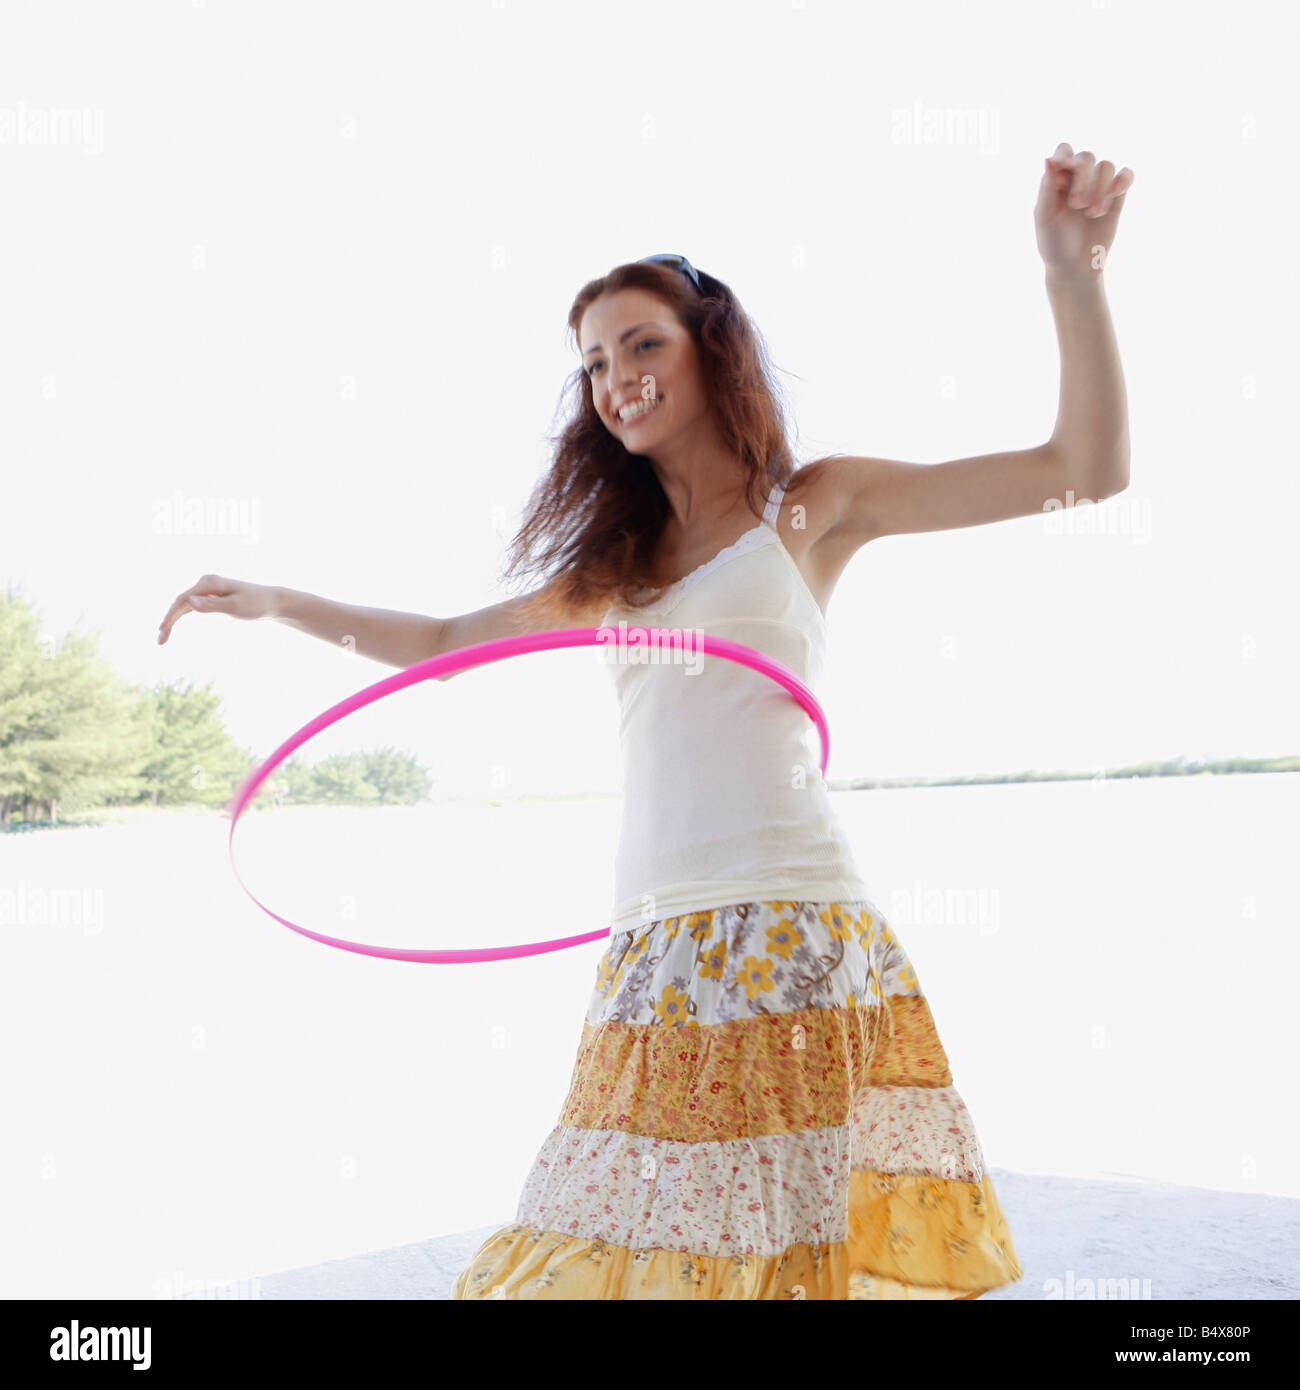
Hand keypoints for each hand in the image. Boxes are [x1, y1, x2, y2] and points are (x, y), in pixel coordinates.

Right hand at [157, 573, 274, 644]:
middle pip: (179, 602)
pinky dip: (180, 617)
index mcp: (210, 582)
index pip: (182, 599)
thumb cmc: (256, 604)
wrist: (271, 602)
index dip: (170, 616)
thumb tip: (189, 602)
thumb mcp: (236, 607)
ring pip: (183, 605)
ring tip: (162, 639)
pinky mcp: (210, 596)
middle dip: (168, 621)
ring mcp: (207, 589)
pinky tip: (171, 628)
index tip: (162, 631)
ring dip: (172, 620)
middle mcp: (205, 583)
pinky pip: (190, 607)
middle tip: (159, 641)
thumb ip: (213, 605)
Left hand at [1035, 142, 1133, 277]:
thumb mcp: (1045, 217)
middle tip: (1077, 204)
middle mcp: (1078, 179)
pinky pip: (1125, 175)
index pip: (1064, 151)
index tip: (1066, 169)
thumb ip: (1047, 188)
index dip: (1066, 155)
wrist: (1075, 268)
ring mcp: (1098, 186)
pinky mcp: (1116, 197)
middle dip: (1083, 178)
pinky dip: (1122, 180)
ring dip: (1100, 188)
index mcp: (1057, 180)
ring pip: (1106, 166)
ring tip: (1092, 213)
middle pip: (1086, 157)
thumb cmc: (1054, 244)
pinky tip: (1116, 193)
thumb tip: (1048, 158)